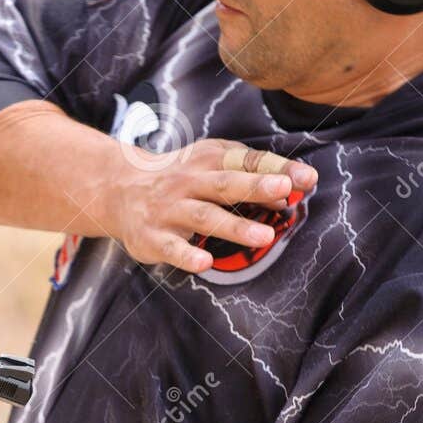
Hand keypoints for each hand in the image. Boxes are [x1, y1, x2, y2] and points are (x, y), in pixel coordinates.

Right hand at [103, 139, 317, 272]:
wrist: (117, 189)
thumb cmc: (179, 178)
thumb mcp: (210, 165)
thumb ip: (248, 175)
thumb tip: (291, 191)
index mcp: (208, 160)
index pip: (246, 162)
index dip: (276, 169)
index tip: (305, 178)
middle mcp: (188, 182)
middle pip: (225, 184)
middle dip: (255, 186)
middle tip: (285, 191)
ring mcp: (169, 209)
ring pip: (205, 216)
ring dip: (234, 226)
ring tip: (264, 237)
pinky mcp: (152, 236)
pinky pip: (171, 246)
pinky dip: (187, 254)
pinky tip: (205, 262)